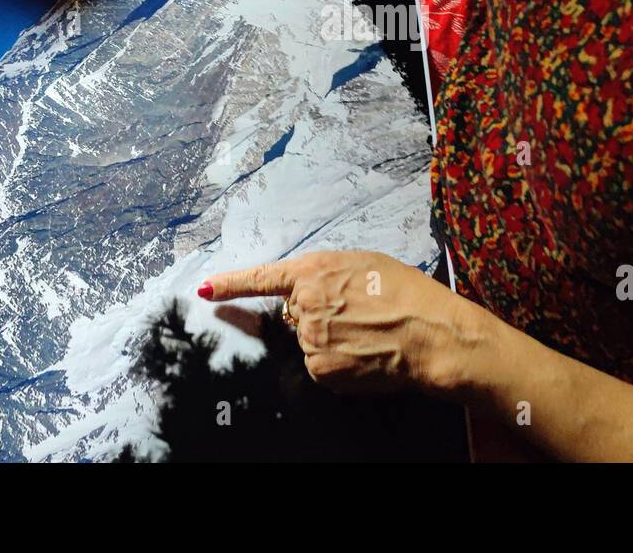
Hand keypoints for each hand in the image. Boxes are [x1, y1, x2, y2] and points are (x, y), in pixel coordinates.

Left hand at [199, 250, 483, 395]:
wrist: (428, 333)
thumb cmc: (406, 292)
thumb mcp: (365, 263)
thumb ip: (328, 274)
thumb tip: (312, 292)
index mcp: (313, 270)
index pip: (261, 278)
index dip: (230, 284)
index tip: (204, 290)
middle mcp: (303, 304)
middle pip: (295, 313)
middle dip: (317, 314)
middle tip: (358, 314)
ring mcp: (309, 339)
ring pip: (310, 340)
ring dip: (331, 339)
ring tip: (368, 334)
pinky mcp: (319, 368)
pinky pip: (321, 365)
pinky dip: (339, 363)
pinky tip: (365, 354)